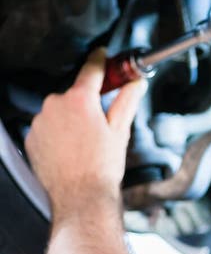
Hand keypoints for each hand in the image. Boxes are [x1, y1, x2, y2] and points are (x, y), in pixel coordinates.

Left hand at [24, 48, 146, 214]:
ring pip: (59, 111)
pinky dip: (58, 133)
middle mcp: (56, 105)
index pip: (91, 69)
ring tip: (84, 144)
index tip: (103, 55)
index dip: (100, 60)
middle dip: (86, 104)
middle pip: (74, 94)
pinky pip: (47, 127)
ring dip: (71, 120)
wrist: (81, 198)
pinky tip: (71, 150)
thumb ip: (127, 101)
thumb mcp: (120, 131)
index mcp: (80, 99)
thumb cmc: (102, 168)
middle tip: (100, 124)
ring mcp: (40, 121)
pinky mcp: (31, 136)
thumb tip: (136, 84)